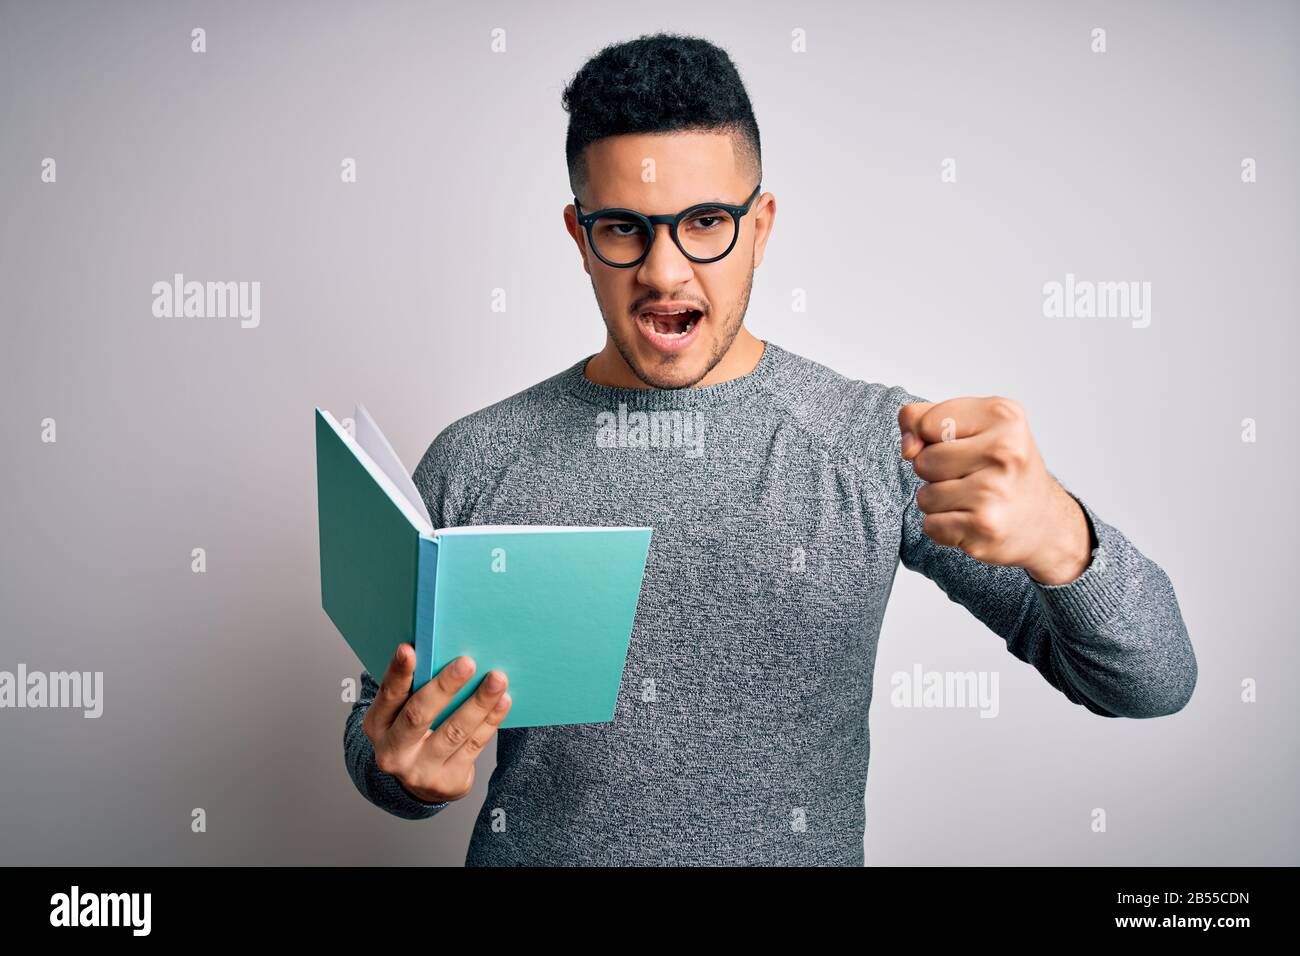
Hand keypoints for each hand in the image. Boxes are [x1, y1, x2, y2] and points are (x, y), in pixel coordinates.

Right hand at [362, 644, 511, 802]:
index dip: (398, 673)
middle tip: (466, 663)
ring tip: (496, 679)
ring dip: (478, 702)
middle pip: (419, 716)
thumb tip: (441, 649)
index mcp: (378, 725)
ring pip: (454, 731)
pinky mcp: (449, 781)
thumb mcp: (402, 712)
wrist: (424, 781)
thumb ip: (415, 687)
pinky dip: (490, 720)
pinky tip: (502, 701)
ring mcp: (421, 770)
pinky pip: (474, 745)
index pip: (388, 695)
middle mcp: (393, 751)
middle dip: (445, 687)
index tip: (410, 649)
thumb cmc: (415, 732)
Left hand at [898, 396, 1090, 585]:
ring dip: (940, 503)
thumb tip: (908, 447)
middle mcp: (1004, 450)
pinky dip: (945, 528)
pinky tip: (973, 520)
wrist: (1046, 522)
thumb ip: (925, 418)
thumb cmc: (1002, 469)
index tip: (959, 446)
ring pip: (925, 496)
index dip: (929, 438)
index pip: (925, 421)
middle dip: (935, 473)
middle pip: (923, 461)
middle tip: (972, 476)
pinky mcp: (985, 525)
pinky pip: (931, 525)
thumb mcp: (974, 426)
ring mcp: (994, 490)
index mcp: (1002, 415)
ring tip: (973, 499)